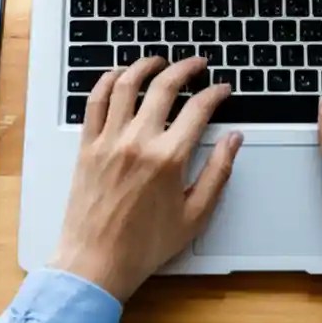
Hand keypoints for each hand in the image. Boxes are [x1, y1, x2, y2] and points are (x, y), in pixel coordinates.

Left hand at [50, 56, 242, 300]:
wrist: (96, 262)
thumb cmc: (144, 245)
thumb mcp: (195, 215)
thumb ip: (218, 172)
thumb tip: (234, 140)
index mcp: (168, 159)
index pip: (199, 109)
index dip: (216, 93)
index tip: (222, 89)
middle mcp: (138, 142)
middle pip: (164, 86)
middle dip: (186, 68)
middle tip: (198, 63)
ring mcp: (109, 140)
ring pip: (126, 84)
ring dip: (146, 65)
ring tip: (159, 61)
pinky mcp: (87, 145)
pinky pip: (95, 101)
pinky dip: (107, 81)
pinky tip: (119, 75)